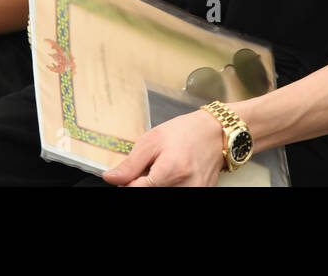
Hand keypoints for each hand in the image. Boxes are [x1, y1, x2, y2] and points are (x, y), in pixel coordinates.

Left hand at [104, 107, 224, 186]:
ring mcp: (195, 193)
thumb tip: (111, 178)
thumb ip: (131, 163)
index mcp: (171, 171)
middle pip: (149, 193)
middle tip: (151, 170)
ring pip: (162, 194)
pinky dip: (171, 186)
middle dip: (144, 184)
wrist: (217, 133)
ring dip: (158, 185)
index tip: (129, 176)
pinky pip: (177, 193)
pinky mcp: (201, 194)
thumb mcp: (153, 140)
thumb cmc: (186, 132)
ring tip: (163, 171)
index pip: (135, 190)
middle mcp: (185, 187)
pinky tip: (174, 175)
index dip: (128, 183)